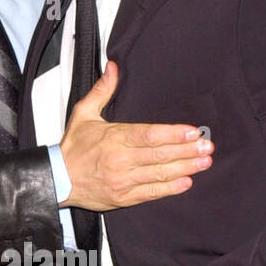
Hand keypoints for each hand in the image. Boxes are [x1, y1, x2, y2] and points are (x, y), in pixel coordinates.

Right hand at [59, 61, 212, 211]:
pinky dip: (170, 188)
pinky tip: (187, 182)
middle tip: (207, 146)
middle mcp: (120, 160)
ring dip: (185, 168)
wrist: (58, 179)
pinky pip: (151, 193)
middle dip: (186, 151)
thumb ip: (102, 91)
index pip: (149, 135)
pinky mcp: (124, 198)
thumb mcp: (84, 113)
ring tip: (204, 162)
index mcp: (114, 138)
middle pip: (159, 155)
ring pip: (159, 174)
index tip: (192, 131)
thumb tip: (114, 67)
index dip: (173, 134)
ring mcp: (123, 181)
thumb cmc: (73, 147)